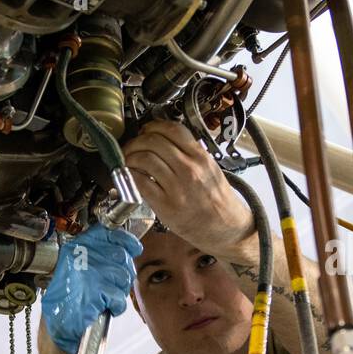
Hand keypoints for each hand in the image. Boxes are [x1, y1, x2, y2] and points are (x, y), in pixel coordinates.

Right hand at [41, 224, 141, 353]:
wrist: (57, 321)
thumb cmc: (67, 296)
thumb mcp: (77, 266)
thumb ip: (100, 254)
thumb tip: (129, 249)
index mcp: (77, 246)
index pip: (110, 233)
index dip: (126, 241)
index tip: (134, 247)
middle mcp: (82, 256)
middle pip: (121, 256)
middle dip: (123, 273)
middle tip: (112, 285)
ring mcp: (88, 274)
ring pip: (123, 277)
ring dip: (118, 291)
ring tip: (104, 297)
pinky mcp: (94, 292)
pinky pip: (119, 297)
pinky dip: (116, 306)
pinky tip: (104, 307)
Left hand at [122, 121, 253, 250]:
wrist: (225, 227)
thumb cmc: (216, 200)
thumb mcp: (210, 169)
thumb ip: (190, 154)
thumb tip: (164, 141)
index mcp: (201, 157)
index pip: (173, 130)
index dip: (154, 126)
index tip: (146, 130)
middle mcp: (189, 169)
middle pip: (154, 141)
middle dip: (137, 140)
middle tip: (132, 146)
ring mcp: (176, 187)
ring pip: (144, 159)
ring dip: (130, 157)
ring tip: (128, 160)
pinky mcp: (165, 205)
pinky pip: (141, 182)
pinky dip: (130, 175)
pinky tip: (129, 176)